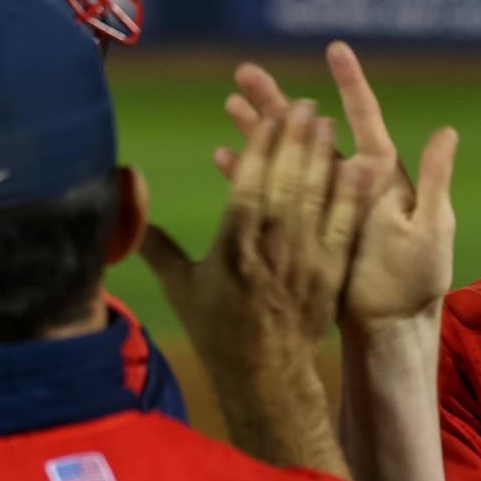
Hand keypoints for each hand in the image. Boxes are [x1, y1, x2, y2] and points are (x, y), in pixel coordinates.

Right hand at [143, 100, 353, 380]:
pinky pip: (345, 227)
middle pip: (287, 185)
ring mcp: (306, 262)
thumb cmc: (218, 328)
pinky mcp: (331, 274)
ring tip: (328, 124)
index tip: (270, 117)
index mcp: (232, 249)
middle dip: (297, 141)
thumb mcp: (181, 285)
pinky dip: (351, 196)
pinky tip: (359, 167)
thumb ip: (153, 242)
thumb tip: (121, 204)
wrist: (264, 374)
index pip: (250, 187)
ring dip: (324, 159)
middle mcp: (271, 251)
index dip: (262, 149)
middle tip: (306, 106)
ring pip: (317, 199)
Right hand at [216, 42, 456, 326]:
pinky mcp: (304, 229)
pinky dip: (249, 176)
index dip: (350, 84)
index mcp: (381, 177)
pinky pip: (272, 196)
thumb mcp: (432, 227)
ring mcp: (323, 205)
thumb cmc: (417, 278)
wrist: (391, 324)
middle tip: (245, 72)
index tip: (334, 49)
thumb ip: (434, 179)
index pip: (364, 120)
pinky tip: (224, 156)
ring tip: (228, 102)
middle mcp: (349, 183)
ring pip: (284, 157)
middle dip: (278, 102)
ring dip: (257, 131)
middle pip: (309, 132)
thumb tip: (447, 131)